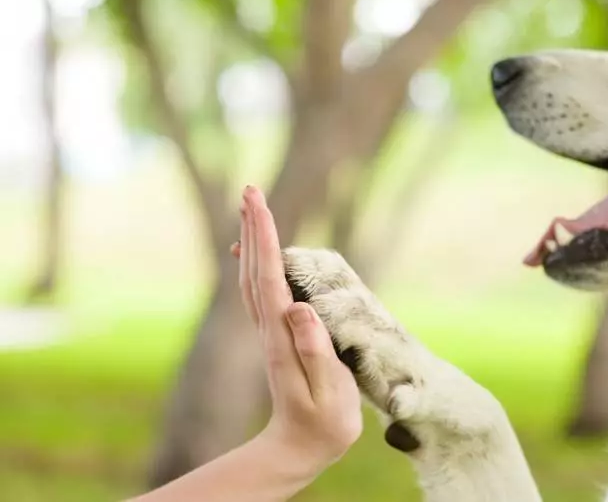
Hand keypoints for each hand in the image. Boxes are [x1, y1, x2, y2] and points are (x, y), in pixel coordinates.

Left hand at [235, 186, 361, 469]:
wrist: (299, 446)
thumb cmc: (323, 424)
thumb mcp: (327, 393)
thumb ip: (315, 351)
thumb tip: (298, 307)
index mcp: (282, 339)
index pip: (271, 280)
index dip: (266, 241)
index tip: (259, 205)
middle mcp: (269, 330)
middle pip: (255, 270)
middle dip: (254, 229)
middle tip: (250, 190)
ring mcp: (270, 332)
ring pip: (254, 277)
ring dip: (253, 241)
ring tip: (252, 209)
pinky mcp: (276, 335)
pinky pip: (262, 290)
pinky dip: (259, 262)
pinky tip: (260, 250)